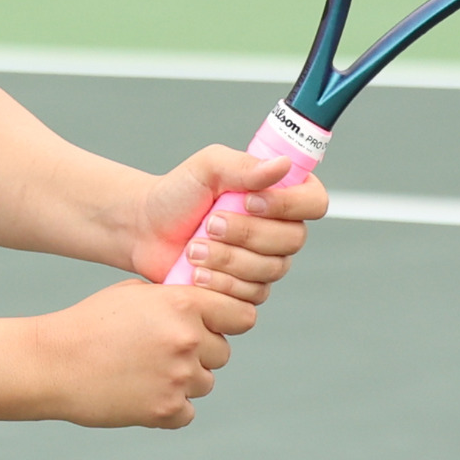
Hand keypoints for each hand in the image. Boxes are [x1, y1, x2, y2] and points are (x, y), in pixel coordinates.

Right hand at [34, 280, 256, 427]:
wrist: (53, 363)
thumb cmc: (90, 323)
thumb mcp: (135, 294)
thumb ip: (176, 299)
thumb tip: (208, 307)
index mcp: (183, 305)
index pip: (242, 316)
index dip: (228, 321)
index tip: (214, 326)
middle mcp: (187, 340)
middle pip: (222, 353)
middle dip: (200, 353)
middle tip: (162, 351)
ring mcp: (178, 378)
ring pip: (205, 383)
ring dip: (184, 380)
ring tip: (144, 370)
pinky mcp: (165, 411)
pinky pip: (186, 412)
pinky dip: (169, 407)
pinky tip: (139, 392)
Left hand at [131, 146, 328, 298]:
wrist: (146, 231)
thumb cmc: (177, 194)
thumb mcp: (207, 168)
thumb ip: (243, 166)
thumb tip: (284, 164)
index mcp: (278, 193)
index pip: (314, 201)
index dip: (288, 205)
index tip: (249, 202)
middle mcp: (280, 229)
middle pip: (293, 240)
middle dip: (246, 234)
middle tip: (209, 224)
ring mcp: (267, 262)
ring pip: (271, 270)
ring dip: (227, 258)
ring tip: (193, 248)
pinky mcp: (248, 289)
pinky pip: (252, 295)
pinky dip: (220, 284)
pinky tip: (196, 273)